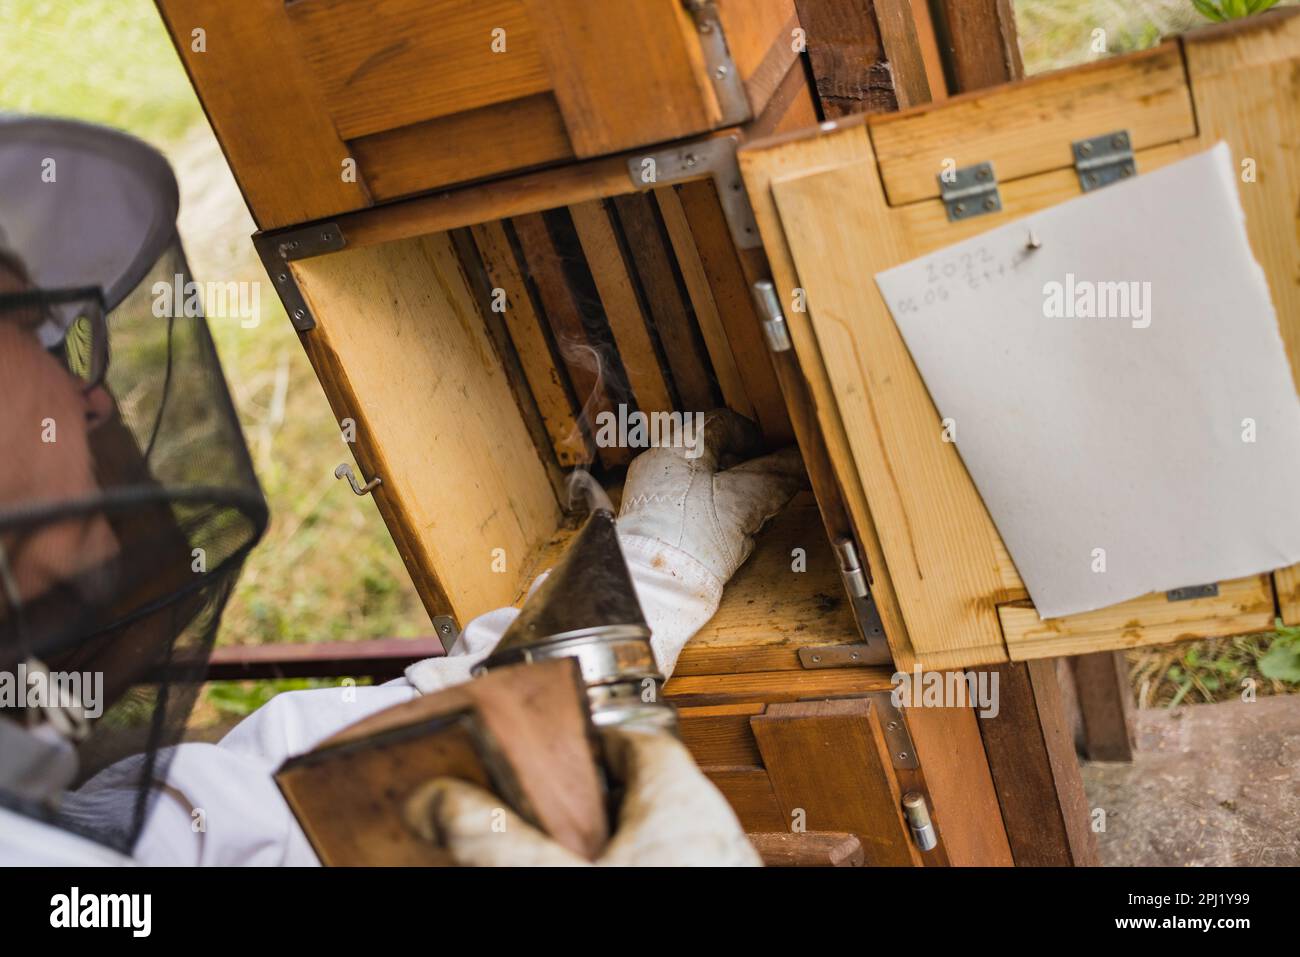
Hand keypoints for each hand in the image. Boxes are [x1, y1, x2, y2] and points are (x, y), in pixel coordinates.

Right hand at [404, 727, 760, 865]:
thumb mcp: (558, 881)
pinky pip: (667, 867)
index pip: (637, 741)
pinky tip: (590, 888)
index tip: (543, 753)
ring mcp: (718, 869)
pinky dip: (629, 872)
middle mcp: (712, 832)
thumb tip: (437, 797)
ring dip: (605, 848)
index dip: (587, 741)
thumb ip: (497, 840)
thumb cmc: (658, 937)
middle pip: (642, 792)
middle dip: (586, 803)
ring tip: (554, 863)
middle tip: (536, 820)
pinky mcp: (713, 894)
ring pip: (654, 840)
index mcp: (683, 800)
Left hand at [614, 410, 804, 675]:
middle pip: (710, 456)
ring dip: (731, 495)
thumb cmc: (691, 538)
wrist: (654, 590)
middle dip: (743, 469)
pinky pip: (690, 511)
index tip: (772, 453)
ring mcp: (651, 499)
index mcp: (674, 449)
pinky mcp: (654, 528)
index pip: (719, 424)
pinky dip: (714, 517)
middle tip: (768, 485)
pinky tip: (728, 538)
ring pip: (702, 484)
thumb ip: (775, 476)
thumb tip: (799, 460)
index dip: (752, 436)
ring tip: (751, 516)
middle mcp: (657, 468)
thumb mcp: (743, 501)